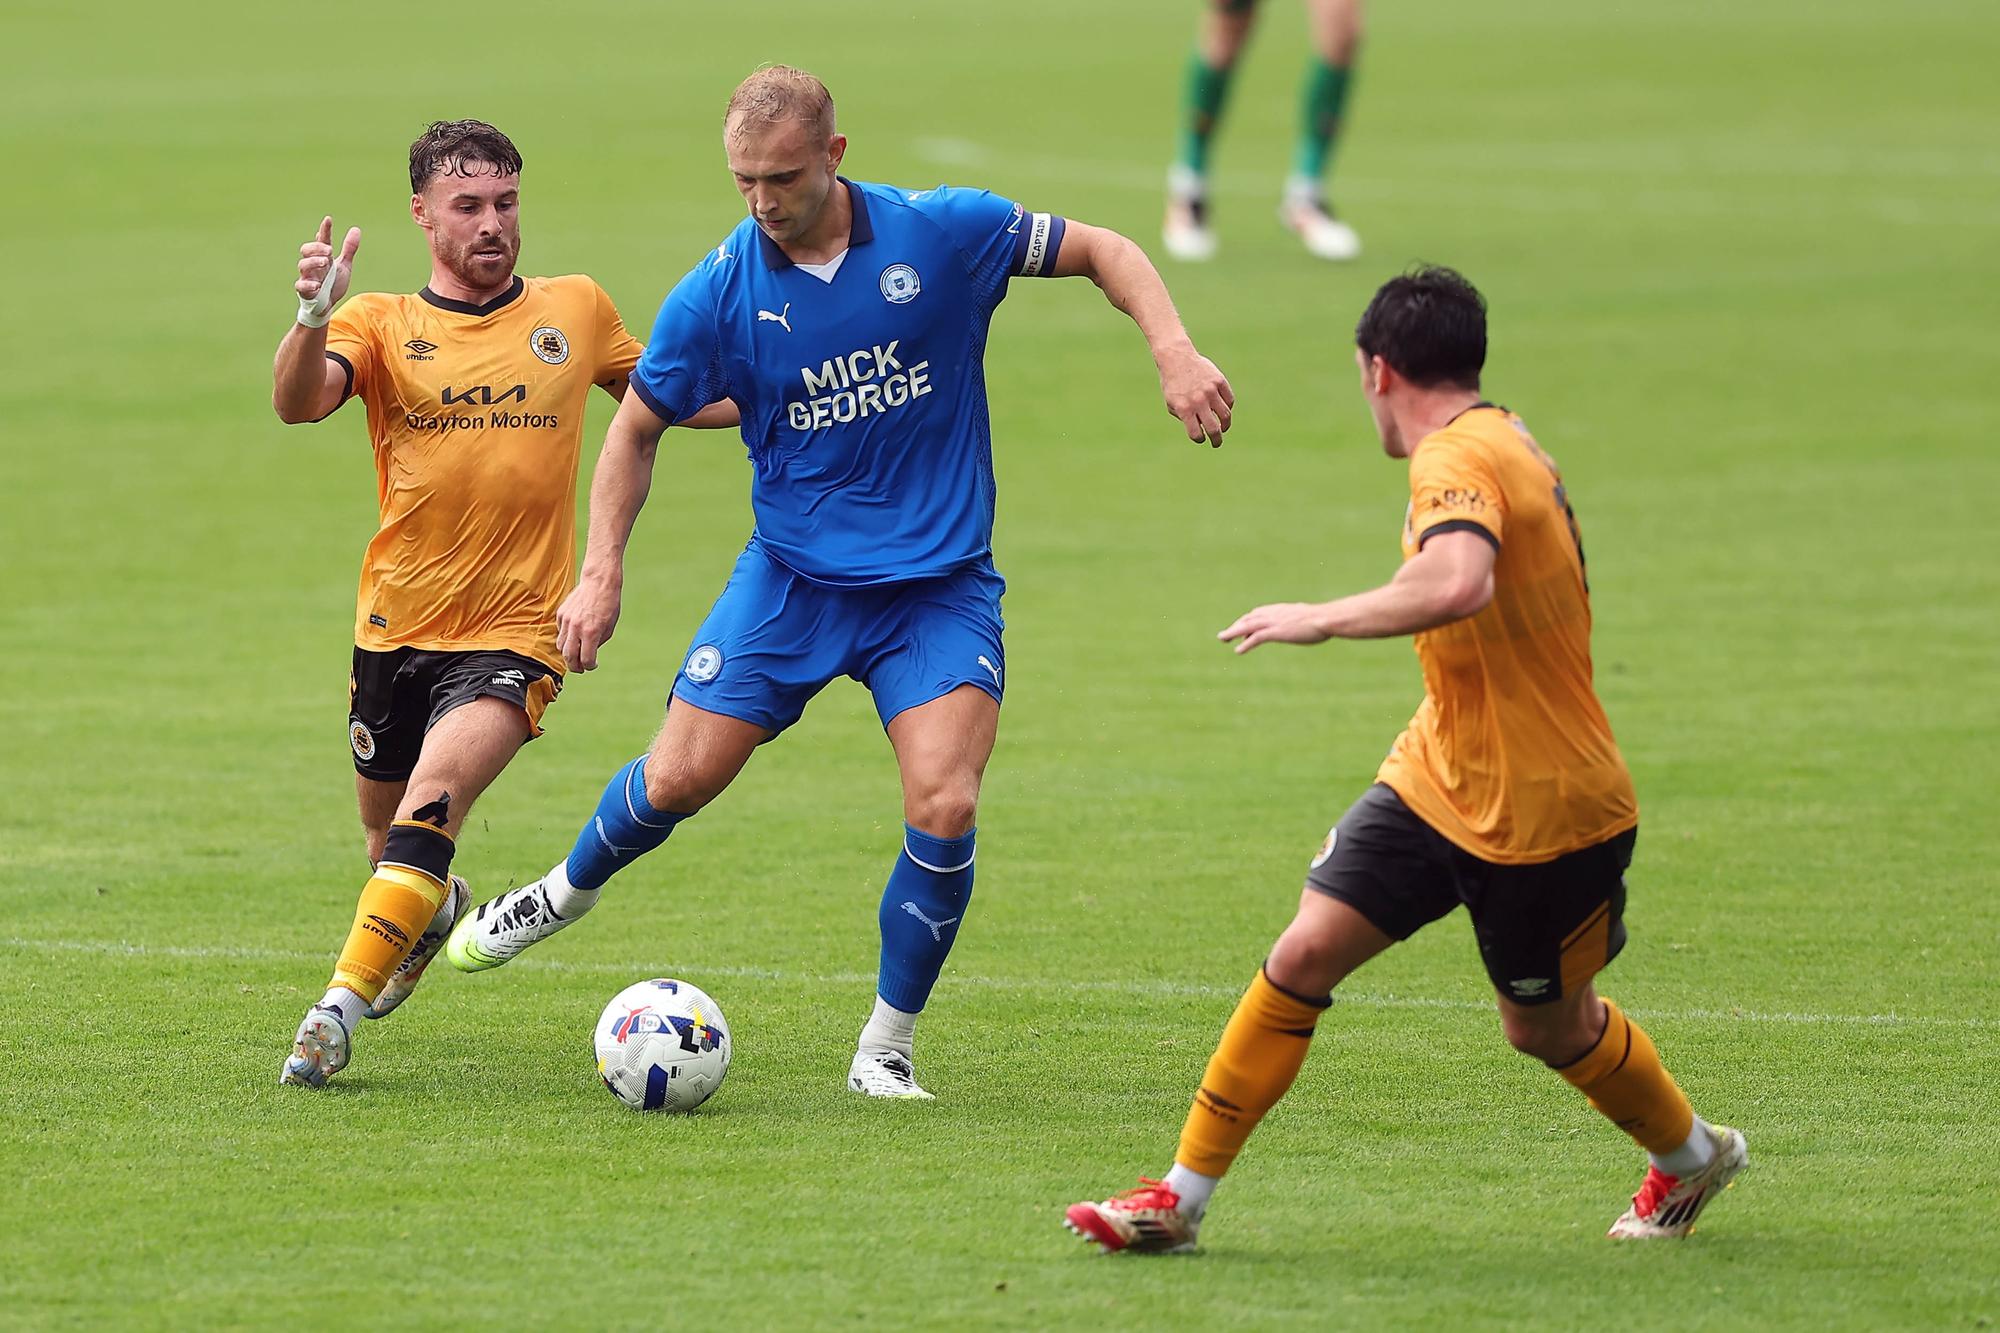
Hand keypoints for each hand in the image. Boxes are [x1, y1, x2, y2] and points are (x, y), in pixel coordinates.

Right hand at [297, 216, 360, 313]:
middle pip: (306, 250)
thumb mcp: (344, 265)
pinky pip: (301, 286)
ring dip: (313, 262)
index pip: (322, 241)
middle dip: (316, 247)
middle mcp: (313, 265)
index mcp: (323, 257)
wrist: (328, 305)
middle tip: (330, 250)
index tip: (328, 219)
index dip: (324, 230)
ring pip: (302, 265)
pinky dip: (308, 284)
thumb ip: (349, 249)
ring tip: (325, 262)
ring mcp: (307, 277)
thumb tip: (356, 229)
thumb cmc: (333, 283)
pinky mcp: (304, 291)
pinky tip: (317, 285)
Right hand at [556, 571, 622, 671]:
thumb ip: (598, 642)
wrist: (599, 582)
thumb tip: (588, 654)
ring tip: (576, 653)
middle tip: (580, 668)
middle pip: (569, 657)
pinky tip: (574, 635)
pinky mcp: (561, 614)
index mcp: (591, 632)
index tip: (592, 665)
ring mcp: (566, 620)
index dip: (589, 666)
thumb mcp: (609, 627)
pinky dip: (566, 637)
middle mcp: (576, 627)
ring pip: (561, 646)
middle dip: (574, 666)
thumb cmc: (608, 604)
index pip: (585, 659)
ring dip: (568, 653)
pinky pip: (559, 632)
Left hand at [1159, 343, 1233, 446]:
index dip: (1199, 439)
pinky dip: (1228, 407)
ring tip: (1224, 427)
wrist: (1177, 359)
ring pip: (1225, 415)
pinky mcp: (1219, 381)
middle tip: (1216, 443)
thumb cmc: (1173, 384)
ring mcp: (1210, 391)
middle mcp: (1199, 401)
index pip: (1196, 433)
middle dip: (1216, 440)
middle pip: (1214, 428)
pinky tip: (1223, 409)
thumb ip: (1184, 418)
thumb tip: (1201, 429)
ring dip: (1225, 425)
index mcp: (1185, 409)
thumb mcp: (1172, 403)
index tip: (1201, 438)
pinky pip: (1229, 400)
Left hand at [1217, 602, 1332, 653]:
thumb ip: (1301, 619)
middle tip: (1225, 635)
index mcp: (1281, 609)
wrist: (1327, 618)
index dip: (1248, 621)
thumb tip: (1307, 623)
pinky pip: (1256, 638)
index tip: (1241, 629)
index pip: (1258, 613)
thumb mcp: (1308, 618)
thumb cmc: (1323, 619)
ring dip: (1233, 632)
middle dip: (1235, 626)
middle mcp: (1274, 613)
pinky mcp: (1277, 632)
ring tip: (1223, 639)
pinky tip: (1238, 650)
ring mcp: (1274, 622)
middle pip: (1249, 618)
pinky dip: (1246, 643)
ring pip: (1247, 626)